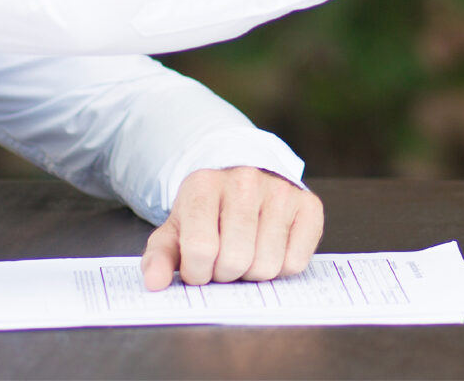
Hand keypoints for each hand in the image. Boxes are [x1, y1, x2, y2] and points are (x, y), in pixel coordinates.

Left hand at [140, 166, 323, 290]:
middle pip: (236, 260)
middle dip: (226, 274)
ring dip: (254, 273)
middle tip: (224, 262)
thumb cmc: (207, 214)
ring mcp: (281, 191)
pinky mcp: (309, 205)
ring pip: (267, 264)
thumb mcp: (176, 231)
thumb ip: (159, 257)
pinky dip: (283, 268)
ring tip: (247, 255)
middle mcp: (245, 180)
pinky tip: (271, 249)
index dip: (197, 273)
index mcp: (204, 185)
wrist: (245, 182)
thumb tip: (154, 283)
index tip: (198, 268)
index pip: (200, 248)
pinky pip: (297, 261)